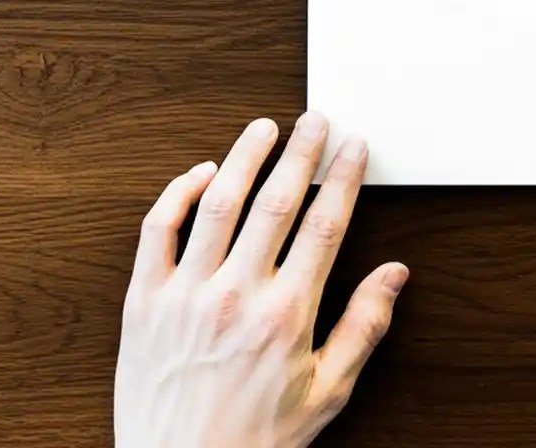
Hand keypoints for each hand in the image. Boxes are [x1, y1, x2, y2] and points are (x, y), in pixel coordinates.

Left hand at [114, 114, 407, 447]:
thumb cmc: (255, 439)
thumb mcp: (327, 391)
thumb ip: (363, 327)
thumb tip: (393, 275)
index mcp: (287, 314)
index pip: (324, 225)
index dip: (343, 177)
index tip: (353, 146)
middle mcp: (236, 295)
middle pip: (275, 202)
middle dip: (300, 153)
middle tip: (314, 119)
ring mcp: (185, 294)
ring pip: (216, 203)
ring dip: (243, 157)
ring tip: (262, 127)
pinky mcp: (143, 301)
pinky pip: (157, 230)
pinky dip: (177, 193)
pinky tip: (200, 173)